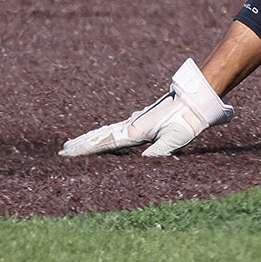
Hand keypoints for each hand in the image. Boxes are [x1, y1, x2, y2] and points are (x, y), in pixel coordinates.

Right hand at [60, 58, 234, 157]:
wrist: (198, 98)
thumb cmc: (188, 119)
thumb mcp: (175, 138)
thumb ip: (159, 152)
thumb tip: (141, 164)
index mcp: (135, 131)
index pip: (104, 143)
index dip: (85, 149)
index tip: (65, 152)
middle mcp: (133, 124)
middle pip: (101, 135)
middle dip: (82, 142)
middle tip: (63, 148)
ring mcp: (139, 119)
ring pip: (110, 129)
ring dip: (93, 136)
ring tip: (79, 140)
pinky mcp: (147, 118)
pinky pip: (121, 127)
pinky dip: (109, 131)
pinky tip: (111, 131)